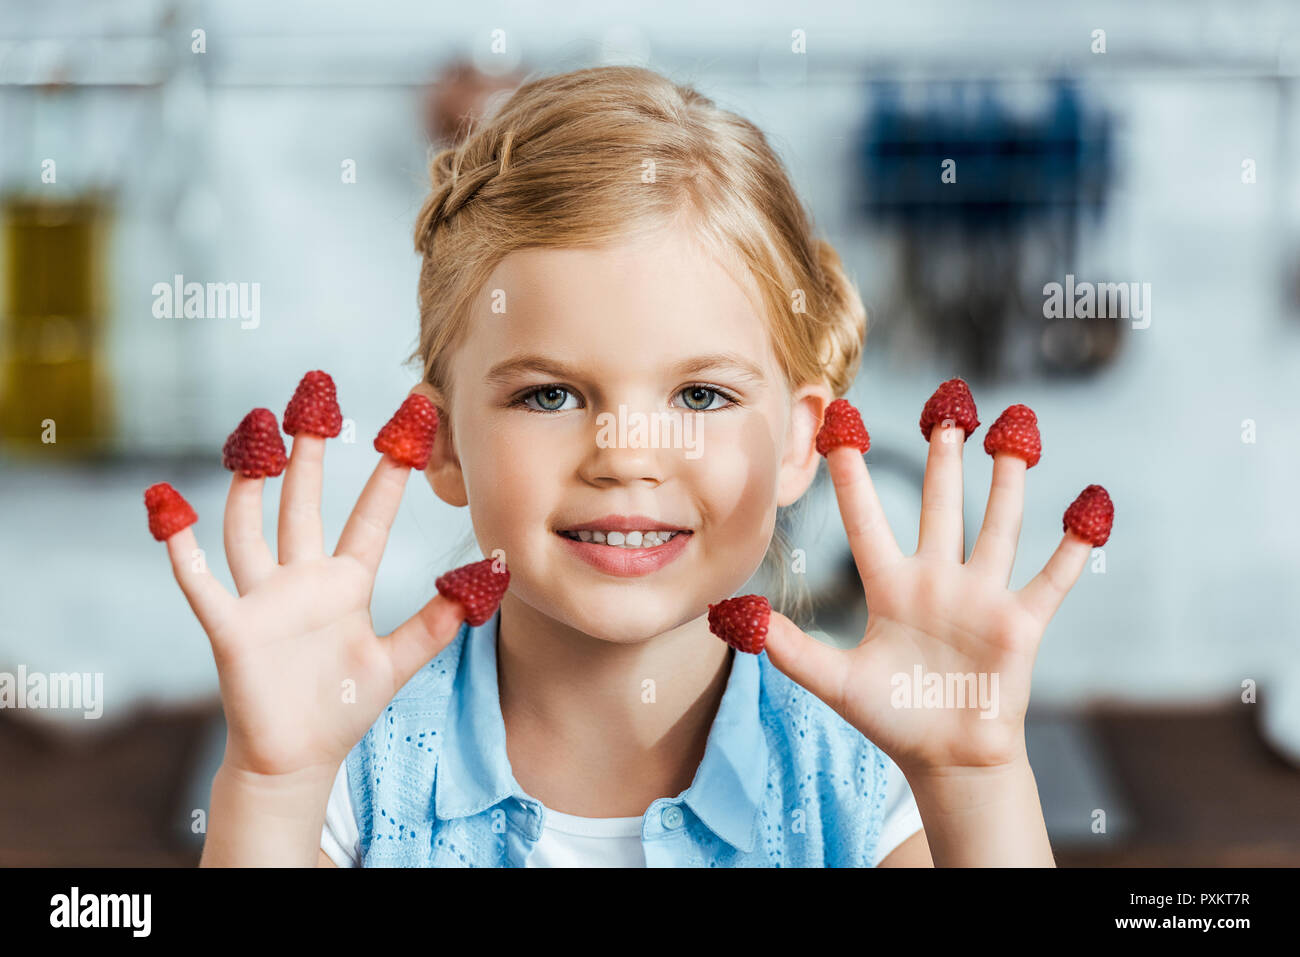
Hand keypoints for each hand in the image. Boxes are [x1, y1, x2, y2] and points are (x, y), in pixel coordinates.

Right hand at [156, 433, 466, 780]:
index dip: (389, 474)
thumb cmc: (343, 707)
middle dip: (310, 451)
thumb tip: (489, 577)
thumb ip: (438, 622)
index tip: (407, 427)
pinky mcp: (230, 626)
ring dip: (250, 481)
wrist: (296, 759)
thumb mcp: (398, 661)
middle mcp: (303, 579)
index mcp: (346, 584)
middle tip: (315, 397)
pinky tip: (170, 504)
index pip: (370, 517)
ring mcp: (263, 598)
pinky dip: (181, 545)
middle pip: (305, 502)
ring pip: (250, 526)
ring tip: (256, 432)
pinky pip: (199, 579)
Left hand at [763, 397, 1105, 777]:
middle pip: (939, 504)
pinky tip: (1092, 504)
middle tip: (946, 402)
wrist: (948, 760)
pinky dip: (1074, 545)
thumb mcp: (834, 682)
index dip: (851, 473)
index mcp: (889, 587)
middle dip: (942, 455)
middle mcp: (936, 580)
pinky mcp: (1021, 623)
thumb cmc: (892, 719)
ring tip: (1012, 427)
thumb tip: (735, 614)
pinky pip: (1052, 577)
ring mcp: (981, 597)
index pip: (866, 518)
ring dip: (1006, 478)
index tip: (840, 424)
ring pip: (997, 524)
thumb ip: (789, 647)